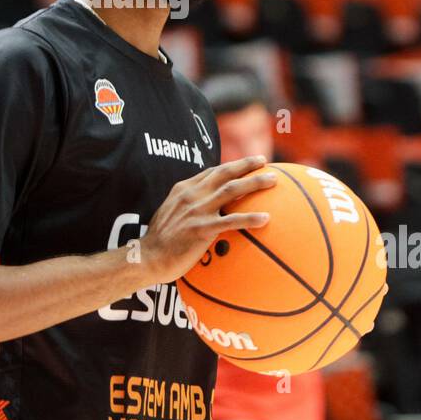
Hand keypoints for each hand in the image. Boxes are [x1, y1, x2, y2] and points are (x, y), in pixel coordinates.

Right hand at [139, 155, 274, 285]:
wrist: (147, 258)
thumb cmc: (160, 241)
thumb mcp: (170, 213)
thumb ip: (187, 205)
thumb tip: (205, 208)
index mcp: (184, 189)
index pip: (212, 172)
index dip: (232, 165)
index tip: (248, 162)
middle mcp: (192, 195)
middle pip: (225, 174)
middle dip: (247, 165)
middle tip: (265, 161)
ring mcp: (197, 211)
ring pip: (232, 190)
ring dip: (254, 183)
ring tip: (273, 180)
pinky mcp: (202, 229)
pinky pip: (232, 221)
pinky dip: (250, 218)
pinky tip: (266, 219)